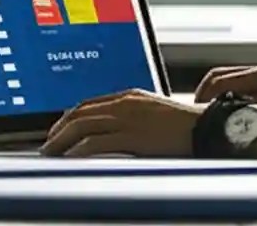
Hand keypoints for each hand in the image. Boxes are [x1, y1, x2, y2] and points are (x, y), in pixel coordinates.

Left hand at [41, 89, 202, 156]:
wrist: (209, 128)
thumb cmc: (188, 127)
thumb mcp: (156, 116)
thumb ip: (134, 120)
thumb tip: (116, 135)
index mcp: (130, 96)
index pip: (89, 104)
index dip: (68, 118)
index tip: (58, 131)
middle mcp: (125, 104)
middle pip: (80, 113)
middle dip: (58, 130)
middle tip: (47, 145)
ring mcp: (128, 119)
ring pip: (82, 126)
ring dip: (61, 141)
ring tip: (51, 155)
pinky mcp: (133, 136)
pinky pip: (95, 143)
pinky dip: (77, 151)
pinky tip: (69, 160)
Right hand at [194, 64, 256, 111]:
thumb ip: (248, 107)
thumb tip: (221, 108)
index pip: (218, 79)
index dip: (202, 96)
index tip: (194, 114)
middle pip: (216, 76)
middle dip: (201, 94)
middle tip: (192, 116)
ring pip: (224, 81)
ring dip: (211, 95)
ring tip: (203, 117)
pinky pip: (235, 88)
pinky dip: (223, 98)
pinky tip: (223, 116)